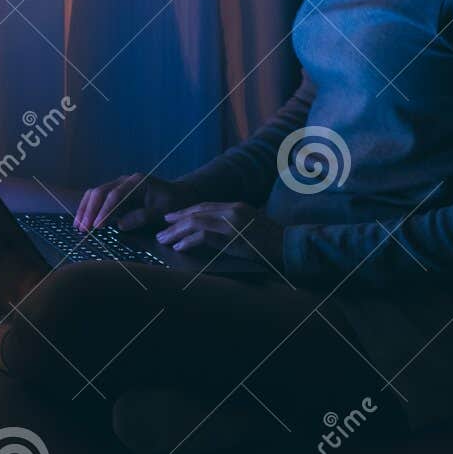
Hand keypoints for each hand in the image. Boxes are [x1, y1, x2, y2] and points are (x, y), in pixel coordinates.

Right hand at [73, 173, 197, 233]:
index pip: (115, 195)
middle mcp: (125, 180)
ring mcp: (119, 185)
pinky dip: (89, 209)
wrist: (181, 194)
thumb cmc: (174, 203)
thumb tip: (120, 224)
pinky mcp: (116, 193)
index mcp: (137, 182)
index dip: (105, 211)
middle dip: (90, 211)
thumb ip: (142, 217)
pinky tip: (82, 221)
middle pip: (100, 191)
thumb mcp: (163, 211)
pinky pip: (98, 199)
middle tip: (83, 229)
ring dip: (85, 210)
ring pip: (95, 193)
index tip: (97, 226)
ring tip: (78, 227)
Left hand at [156, 201, 284, 261]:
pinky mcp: (233, 235)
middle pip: (197, 212)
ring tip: (164, 239)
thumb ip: (232, 226)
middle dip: (176, 221)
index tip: (171, 218)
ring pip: (196, 222)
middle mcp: (233, 210)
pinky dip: (189, 241)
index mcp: (236, 206)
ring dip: (177, 232)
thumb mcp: (250, 227)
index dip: (185, 212)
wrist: (291, 247)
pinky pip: (204, 235)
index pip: (204, 206)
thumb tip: (210, 233)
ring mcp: (233, 221)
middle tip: (161, 229)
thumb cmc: (272, 242)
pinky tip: (179, 247)